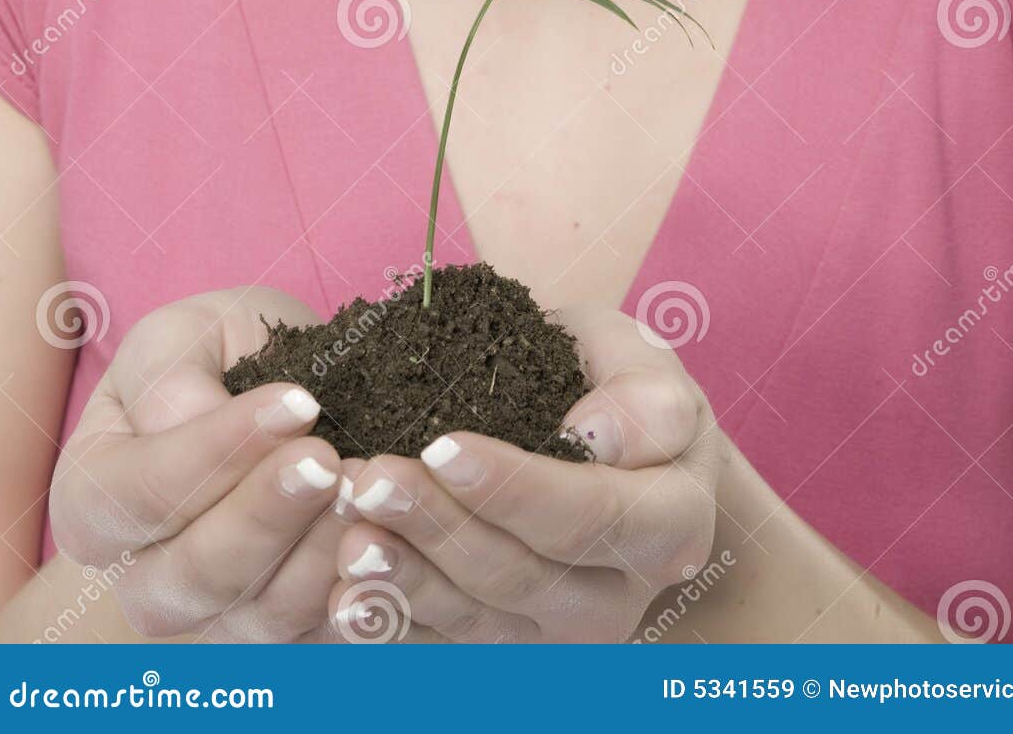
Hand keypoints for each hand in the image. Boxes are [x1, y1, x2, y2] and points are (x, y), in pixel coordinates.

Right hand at [49, 287, 353, 641]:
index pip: (140, 493)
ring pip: (256, 617)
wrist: (280, 388)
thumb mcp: (183, 334)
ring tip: (363, 489)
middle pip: (190, 576)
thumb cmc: (217, 357)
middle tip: (326, 458)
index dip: (216, 452)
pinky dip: (355, 595)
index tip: (297, 403)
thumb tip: (196, 420)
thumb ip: (170, 375)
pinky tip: (388, 538)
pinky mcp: (277, 631)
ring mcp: (210, 616)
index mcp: (92, 498)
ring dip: (316, 556)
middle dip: (264, 516)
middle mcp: (140, 575)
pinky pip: (316, 637)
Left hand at [328, 303, 719, 642]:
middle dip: (438, 528)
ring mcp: (561, 636)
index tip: (442, 446)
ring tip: (347, 532)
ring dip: (405, 578)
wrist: (619, 449)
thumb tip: (595, 435)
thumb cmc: (622, 390)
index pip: (587, 515)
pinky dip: (393, 624)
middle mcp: (619, 598)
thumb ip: (641, 396)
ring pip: (477, 621)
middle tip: (370, 480)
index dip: (512, 487)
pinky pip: (445, 649)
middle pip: (522, 576)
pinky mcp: (509, 648)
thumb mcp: (644, 363)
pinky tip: (344, 595)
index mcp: (669, 525)